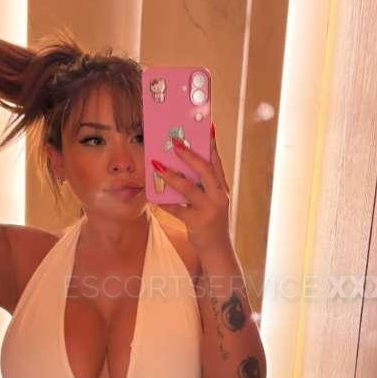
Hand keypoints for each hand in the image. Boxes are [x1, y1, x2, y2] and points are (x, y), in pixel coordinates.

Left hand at [150, 127, 230, 253]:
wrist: (218, 250)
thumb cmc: (212, 221)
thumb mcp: (213, 201)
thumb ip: (203, 186)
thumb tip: (183, 167)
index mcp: (222, 188)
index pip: (217, 162)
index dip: (212, 145)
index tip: (207, 128)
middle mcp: (219, 196)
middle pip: (205, 171)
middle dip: (189, 156)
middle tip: (176, 143)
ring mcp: (209, 210)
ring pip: (188, 188)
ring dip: (171, 176)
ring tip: (156, 165)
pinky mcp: (197, 222)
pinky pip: (176, 209)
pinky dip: (164, 202)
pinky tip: (154, 196)